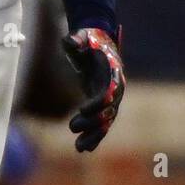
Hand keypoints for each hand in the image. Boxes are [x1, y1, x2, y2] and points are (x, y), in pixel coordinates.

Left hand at [61, 27, 124, 151]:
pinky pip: (102, 123)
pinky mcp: (103, 103)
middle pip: (108, 110)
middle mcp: (116, 87)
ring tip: (79, 148)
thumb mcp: (82, 36)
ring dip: (94, 135)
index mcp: (113, 72)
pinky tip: (83, 148)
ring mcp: (111, 97)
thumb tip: (69, 41)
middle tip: (72, 126)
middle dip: (93, 121)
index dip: (98, 102)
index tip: (82, 110)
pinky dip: (95, 136)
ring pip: (106, 121)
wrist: (97, 42)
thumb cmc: (89, 39)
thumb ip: (76, 40)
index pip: (109, 91)